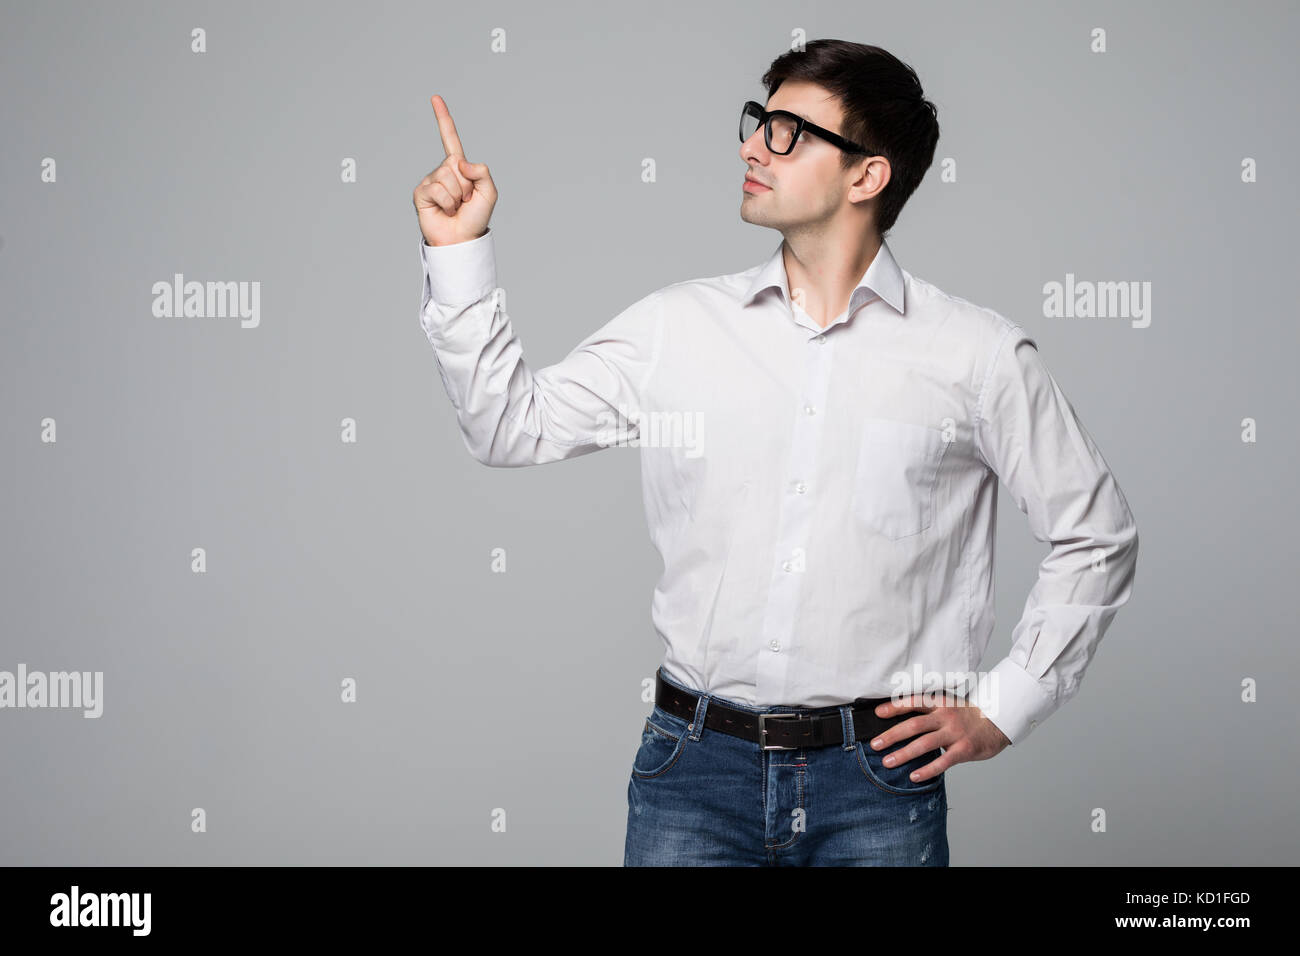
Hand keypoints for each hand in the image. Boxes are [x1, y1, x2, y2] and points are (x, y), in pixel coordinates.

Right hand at [413, 94, 496, 245]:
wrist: (461, 240)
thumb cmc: (475, 218)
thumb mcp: (489, 192)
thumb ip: (482, 172)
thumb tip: (460, 162)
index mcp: (459, 167)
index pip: (450, 139)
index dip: (443, 119)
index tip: (435, 98)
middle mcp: (443, 171)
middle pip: (455, 163)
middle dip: (466, 185)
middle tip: (465, 201)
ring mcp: (431, 181)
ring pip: (447, 177)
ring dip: (457, 196)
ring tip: (456, 208)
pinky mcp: (421, 193)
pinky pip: (437, 189)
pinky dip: (447, 203)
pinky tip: (445, 211)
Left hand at [868, 693, 1011, 782]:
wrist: (998, 722)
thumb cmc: (967, 715)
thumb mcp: (948, 704)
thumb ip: (928, 710)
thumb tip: (900, 719)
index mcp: (939, 703)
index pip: (913, 702)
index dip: (894, 707)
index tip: (877, 714)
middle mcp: (945, 717)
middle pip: (914, 725)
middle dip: (892, 735)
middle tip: (875, 744)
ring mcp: (955, 733)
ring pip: (924, 744)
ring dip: (904, 754)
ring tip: (888, 762)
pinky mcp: (963, 750)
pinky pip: (942, 761)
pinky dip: (927, 770)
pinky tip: (914, 776)